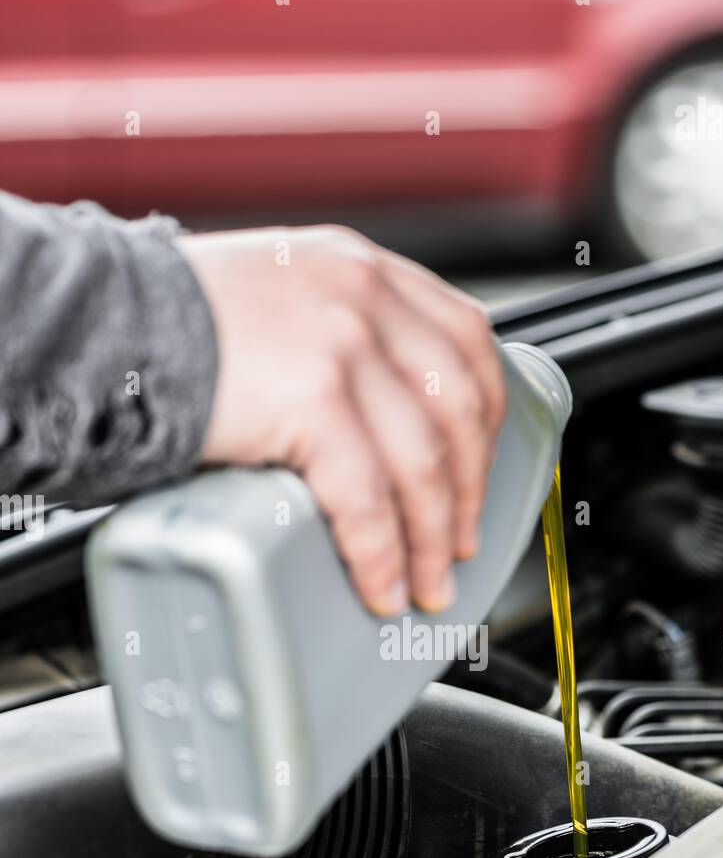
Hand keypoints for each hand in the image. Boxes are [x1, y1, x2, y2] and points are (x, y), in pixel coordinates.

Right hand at [178, 225, 506, 614]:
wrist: (102, 321)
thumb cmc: (170, 324)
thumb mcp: (277, 297)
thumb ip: (331, 335)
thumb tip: (368, 418)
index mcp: (362, 271)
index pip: (467, 341)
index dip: (486, 419)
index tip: (481, 469)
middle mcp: (364, 297)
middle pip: (459, 408)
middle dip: (468, 492)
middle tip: (459, 546)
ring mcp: (342, 345)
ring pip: (425, 463)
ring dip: (432, 539)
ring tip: (425, 585)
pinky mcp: (311, 399)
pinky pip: (369, 499)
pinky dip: (382, 554)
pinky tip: (381, 585)